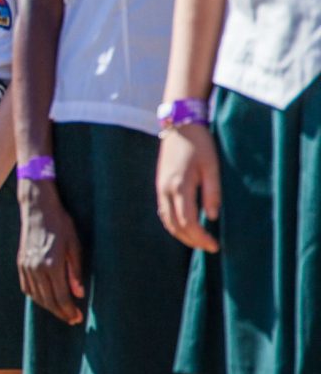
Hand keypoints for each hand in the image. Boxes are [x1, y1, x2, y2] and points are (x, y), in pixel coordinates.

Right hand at [17, 181, 85, 323]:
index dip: (69, 310)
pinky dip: (36, 297)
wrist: (37, 209)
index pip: (60, 297)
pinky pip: (27, 287)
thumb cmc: (60, 224)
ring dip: (49, 307)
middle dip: (61, 312)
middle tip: (72, 320)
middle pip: (48, 300)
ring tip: (61, 311)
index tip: (77, 318)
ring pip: (36, 296)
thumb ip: (75, 271)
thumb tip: (78, 294)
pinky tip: (45, 299)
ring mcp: (26, 266)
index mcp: (52, 264)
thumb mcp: (75, 245)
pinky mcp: (20, 263)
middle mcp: (36, 268)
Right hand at [156, 125, 219, 252]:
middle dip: (191, 240)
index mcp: (180, 186)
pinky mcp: (160, 185)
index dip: (201, 237)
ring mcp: (160, 188)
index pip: (188, 221)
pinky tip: (184, 227)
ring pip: (166, 220)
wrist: (179, 125)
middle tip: (209, 247)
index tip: (214, 246)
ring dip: (181, 235)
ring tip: (198, 241)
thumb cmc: (200, 144)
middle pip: (175, 225)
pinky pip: (163, 211)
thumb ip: (212, 193)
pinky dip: (173, 224)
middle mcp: (166, 190)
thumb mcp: (212, 167)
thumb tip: (212, 217)